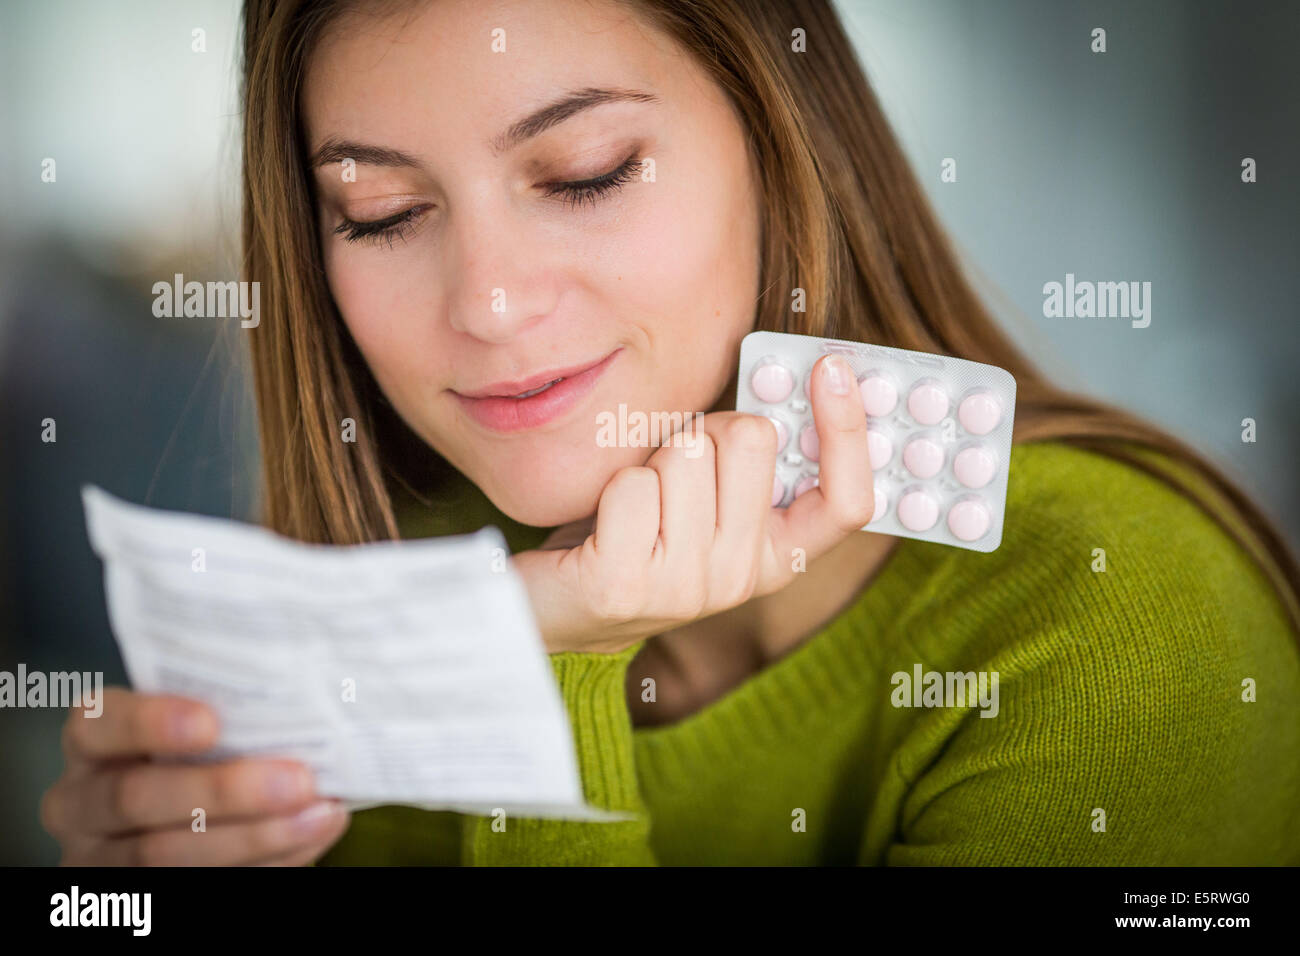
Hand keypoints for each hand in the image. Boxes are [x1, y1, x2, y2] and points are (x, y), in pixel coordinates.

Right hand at [40, 688, 349, 864]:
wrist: (185, 808)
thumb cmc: (199, 749)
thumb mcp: (198, 722)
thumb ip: (231, 713)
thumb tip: (308, 711)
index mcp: (92, 741)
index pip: (98, 723)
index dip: (148, 722)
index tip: (211, 722)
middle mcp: (82, 802)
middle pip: (134, 798)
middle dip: (222, 791)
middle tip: (298, 779)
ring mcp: (102, 856)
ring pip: (163, 854)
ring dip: (254, 836)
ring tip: (318, 814)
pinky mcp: (140, 893)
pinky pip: (200, 884)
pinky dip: (267, 861)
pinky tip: (309, 837)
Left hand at [514, 353, 873, 652]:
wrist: (561, 608)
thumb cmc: (641, 533)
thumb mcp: (712, 504)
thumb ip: (750, 465)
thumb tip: (780, 384)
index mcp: (777, 557)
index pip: (847, 504)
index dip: (848, 430)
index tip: (831, 368)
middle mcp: (740, 580)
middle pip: (751, 440)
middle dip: (707, 429)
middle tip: (675, 465)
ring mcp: (684, 590)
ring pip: (687, 454)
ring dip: (652, 458)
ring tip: (636, 503)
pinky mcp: (623, 586)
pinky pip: (633, 484)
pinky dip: (613, 484)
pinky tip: (604, 523)